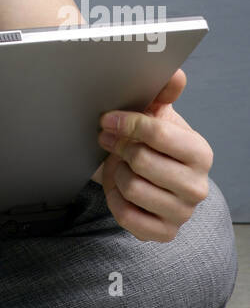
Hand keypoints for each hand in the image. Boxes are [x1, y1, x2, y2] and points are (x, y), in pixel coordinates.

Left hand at [92, 69, 212, 241]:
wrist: (147, 175)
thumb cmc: (153, 142)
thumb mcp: (157, 113)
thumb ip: (164, 91)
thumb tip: (175, 74)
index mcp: (199, 152)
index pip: (157, 133)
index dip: (126, 124)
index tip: (107, 119)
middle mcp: (197, 186)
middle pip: (141, 161)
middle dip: (119, 148)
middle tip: (110, 141)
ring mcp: (182, 213)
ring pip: (132, 189)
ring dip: (117, 174)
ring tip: (120, 165)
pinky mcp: (164, 233)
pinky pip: (127, 217)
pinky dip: (115, 200)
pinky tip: (119, 189)